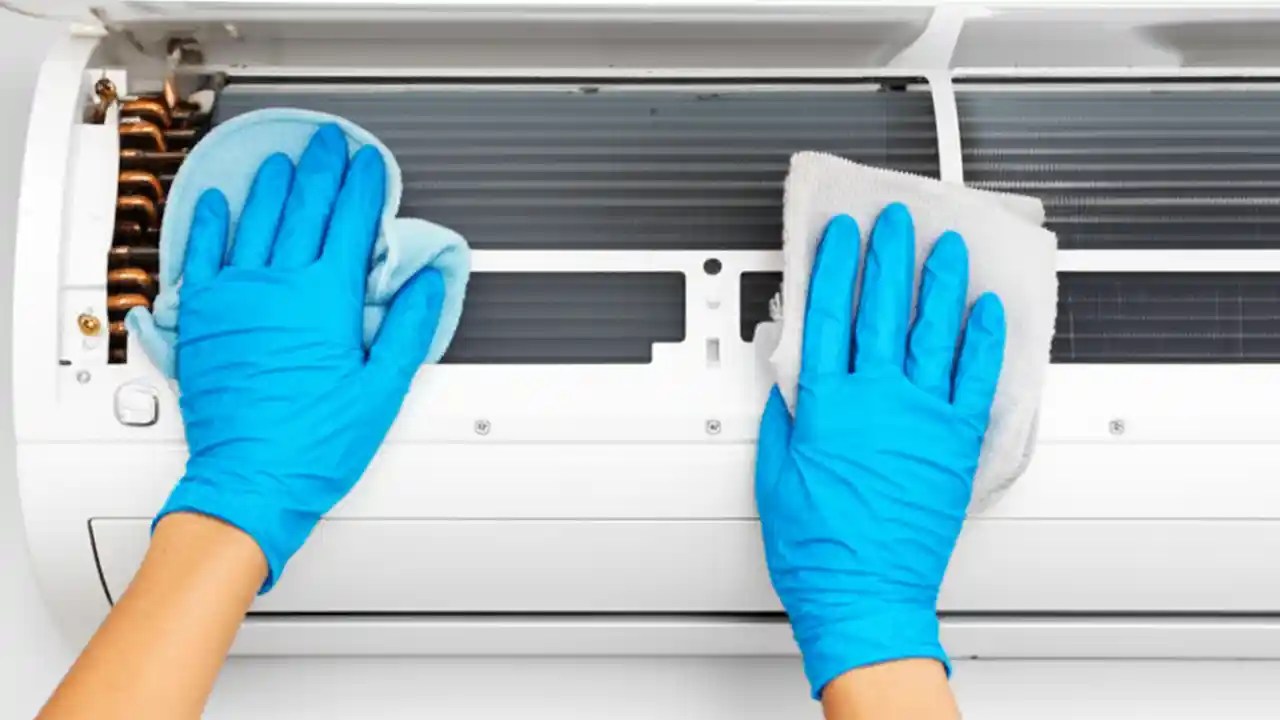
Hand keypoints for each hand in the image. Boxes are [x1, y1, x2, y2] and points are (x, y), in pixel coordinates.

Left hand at [156, 124, 444, 589]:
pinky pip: (201, 255)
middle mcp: (278, 286)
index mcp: (326, 299)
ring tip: (283, 162)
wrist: (250, 479)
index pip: (350, 221)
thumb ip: (407, 327)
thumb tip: (429, 282)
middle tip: (330, 144)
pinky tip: (216, 206)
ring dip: (271, 185)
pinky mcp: (202, 318)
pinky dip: (208, 224)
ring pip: (254, 220)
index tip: (371, 164)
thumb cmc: (314, 444)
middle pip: (303, 207)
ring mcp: (235, 298)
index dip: (364, 185)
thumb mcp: (382, 390)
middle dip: (321, 169)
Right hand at [755, 203, 1005, 697]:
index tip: (841, 235)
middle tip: (897, 220)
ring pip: (935, 333)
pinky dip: (985, 343)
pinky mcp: (956, 444)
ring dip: (941, 284)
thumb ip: (785, 417)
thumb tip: (791, 377)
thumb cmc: (817, 547)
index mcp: (829, 404)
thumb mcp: (774, 475)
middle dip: (890, 256)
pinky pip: (976, 381)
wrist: (864, 595)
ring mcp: (923, 419)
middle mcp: (878, 401)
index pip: (831, 314)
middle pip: (884, 310)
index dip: (836, 267)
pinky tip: (989, 312)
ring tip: (948, 247)